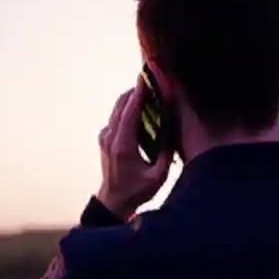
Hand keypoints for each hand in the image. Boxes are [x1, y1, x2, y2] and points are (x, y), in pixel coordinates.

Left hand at [96, 82, 170, 220]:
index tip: (147, 76)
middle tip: (151, 79)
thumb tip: (173, 128)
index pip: (130, 110)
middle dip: (136, 90)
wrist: (113, 201)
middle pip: (121, 104)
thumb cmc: (137, 191)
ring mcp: (105, 137)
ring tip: (148, 91)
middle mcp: (110, 137)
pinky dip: (128, 109)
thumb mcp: (159, 175)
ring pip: (117, 109)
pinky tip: (141, 110)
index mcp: (123, 144)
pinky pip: (116, 117)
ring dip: (132, 98)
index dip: (140, 92)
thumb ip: (166, 151)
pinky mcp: (105, 139)